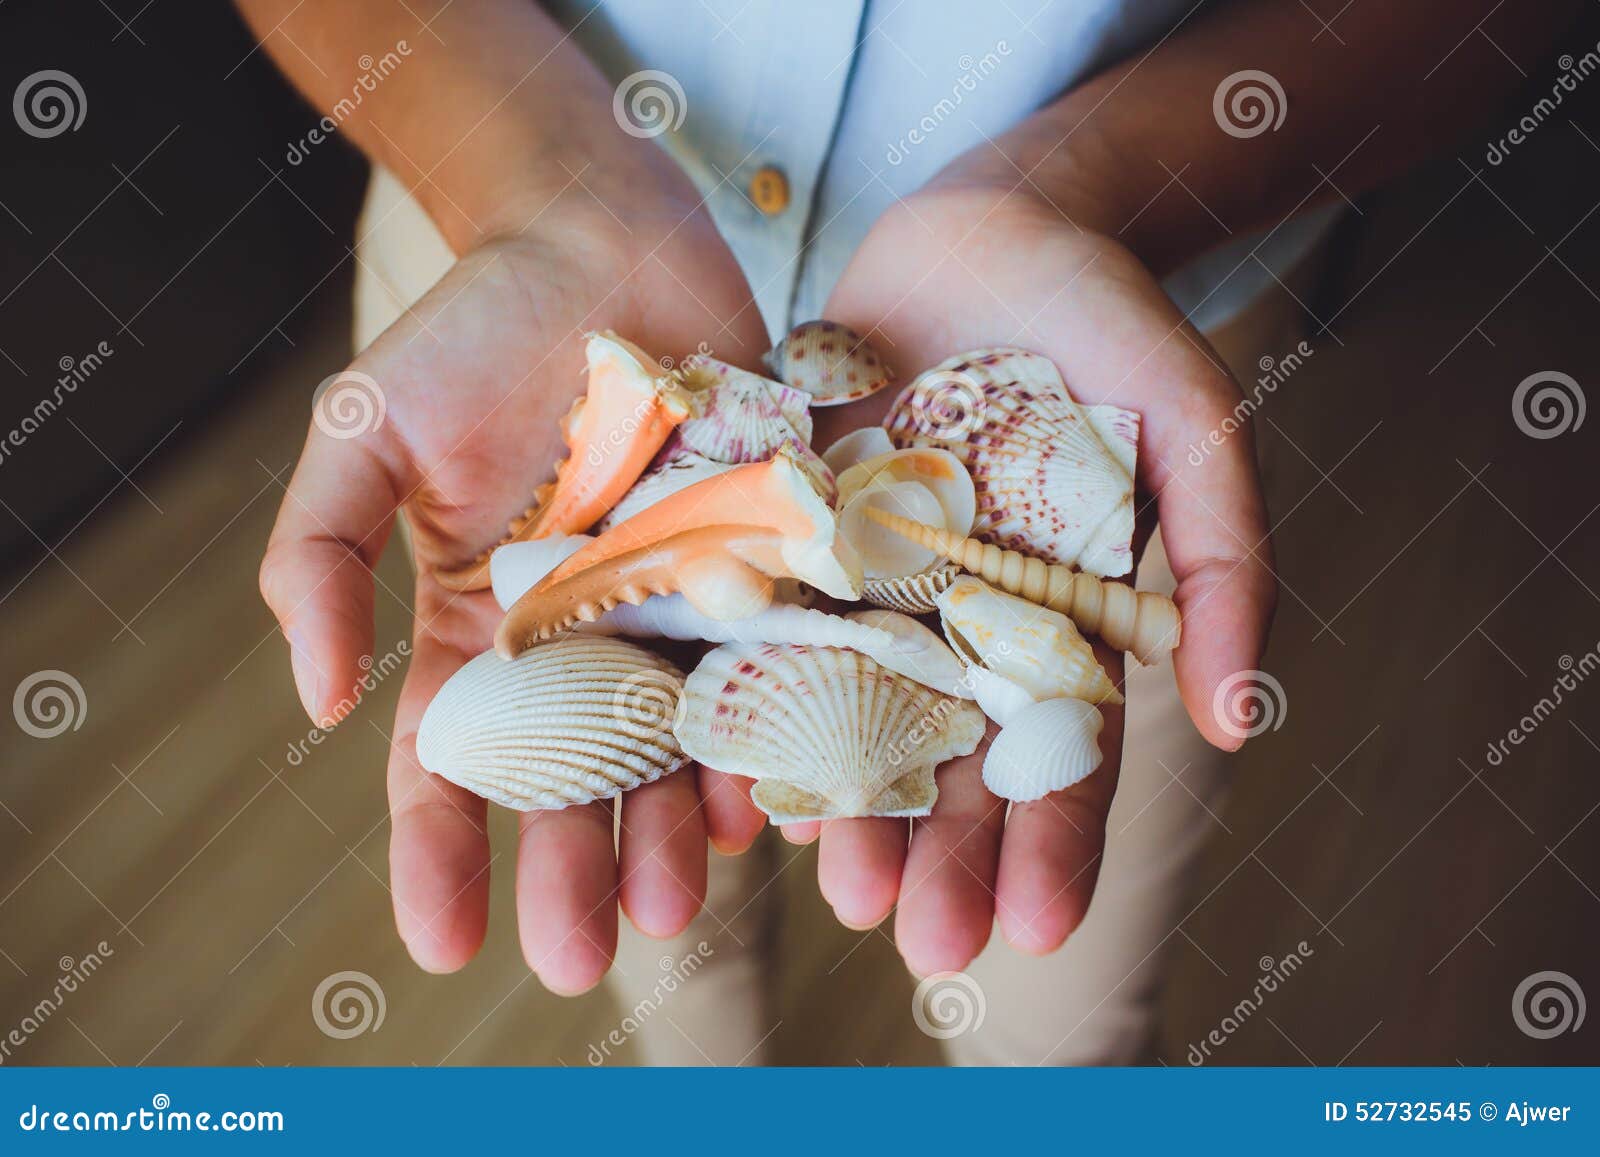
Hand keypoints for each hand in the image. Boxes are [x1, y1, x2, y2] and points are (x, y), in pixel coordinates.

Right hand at [259, 195, 771, 992]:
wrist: (600, 239)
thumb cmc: (472, 332)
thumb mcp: (362, 435)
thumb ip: (318, 560)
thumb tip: (317, 704)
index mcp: (489, 624)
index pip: (453, 762)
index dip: (441, 855)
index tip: (439, 945)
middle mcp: (590, 635)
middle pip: (581, 781)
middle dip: (577, 871)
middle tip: (584, 957)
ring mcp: (684, 604)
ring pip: (685, 744)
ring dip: (681, 828)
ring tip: (681, 899)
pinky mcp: (768, 558)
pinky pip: (777, 665)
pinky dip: (778, 730)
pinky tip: (778, 792)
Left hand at [802, 182, 1275, 972]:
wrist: (993, 228)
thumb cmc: (1113, 325)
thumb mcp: (1198, 430)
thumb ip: (1220, 566)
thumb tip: (1235, 725)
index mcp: (1055, 623)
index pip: (1063, 757)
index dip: (1058, 843)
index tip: (1043, 928)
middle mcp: (958, 623)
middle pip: (950, 758)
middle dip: (940, 852)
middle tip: (920, 940)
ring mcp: (870, 583)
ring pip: (851, 711)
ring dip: (843, 797)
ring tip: (831, 878)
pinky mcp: (790, 529)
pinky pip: (766, 623)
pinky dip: (752, 690)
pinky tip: (739, 761)